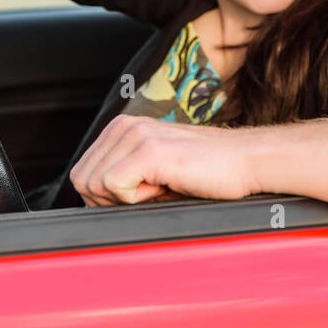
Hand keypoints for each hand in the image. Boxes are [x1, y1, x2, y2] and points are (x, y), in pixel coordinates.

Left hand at [70, 116, 263, 206]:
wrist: (245, 162)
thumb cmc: (206, 171)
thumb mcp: (153, 169)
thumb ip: (122, 176)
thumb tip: (92, 201)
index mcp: (121, 128)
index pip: (82, 174)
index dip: (105, 197)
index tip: (140, 193)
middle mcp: (124, 126)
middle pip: (82, 181)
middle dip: (110, 200)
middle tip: (150, 193)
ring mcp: (135, 135)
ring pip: (94, 185)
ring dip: (126, 199)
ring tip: (160, 186)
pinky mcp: (148, 150)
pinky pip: (114, 187)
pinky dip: (137, 199)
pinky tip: (165, 185)